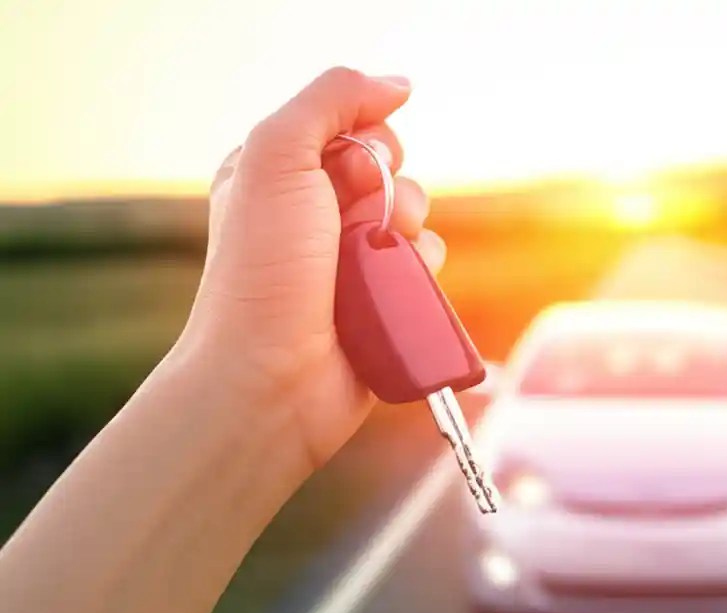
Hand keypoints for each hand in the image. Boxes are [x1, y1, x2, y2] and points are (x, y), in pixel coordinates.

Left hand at [183, 67, 443, 472]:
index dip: (365, 141)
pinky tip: (395, 292)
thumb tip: (397, 84)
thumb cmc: (262, 272)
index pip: (349, 126)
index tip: (345, 173)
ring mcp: (349, 260)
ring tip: (375, 264)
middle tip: (358, 220)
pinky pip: (428, 266)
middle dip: (392, 187)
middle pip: (390, 168)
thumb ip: (331, 100)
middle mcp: (313, 213)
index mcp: (277, 172)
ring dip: (410, 232)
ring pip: (416, 216)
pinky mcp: (382, 302)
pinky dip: (422, 273)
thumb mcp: (276, 157)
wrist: (272, 378)